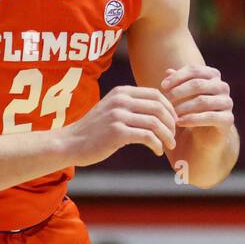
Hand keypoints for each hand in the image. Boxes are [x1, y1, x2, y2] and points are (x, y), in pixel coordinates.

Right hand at [62, 85, 176, 166]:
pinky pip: (147, 137)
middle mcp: (121, 100)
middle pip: (159, 107)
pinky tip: (157, 151)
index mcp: (121, 92)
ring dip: (167, 136)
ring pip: (155, 122)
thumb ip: (130, 105)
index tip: (173, 122)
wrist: (71, 143)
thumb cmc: (94, 130)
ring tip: (169, 146)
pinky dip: (157, 145)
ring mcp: (118, 116)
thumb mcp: (112, 109)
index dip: (170, 108)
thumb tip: (156, 108)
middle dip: (171, 123)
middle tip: (174, 136)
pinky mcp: (117, 133)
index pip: (156, 94)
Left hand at [161, 65, 233, 132]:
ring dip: (183, 107)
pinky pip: (209, 117)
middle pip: (198, 84)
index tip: (162, 86)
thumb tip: (167, 71)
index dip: (177, 77)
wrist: (204, 138)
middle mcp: (223, 87)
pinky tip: (179, 123)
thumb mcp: (182, 97)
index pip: (194, 70)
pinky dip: (192, 119)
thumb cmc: (191, 112)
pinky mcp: (228, 119)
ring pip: (202, 101)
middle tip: (164, 101)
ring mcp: (227, 102)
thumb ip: (177, 83)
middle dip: (178, 92)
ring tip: (170, 113)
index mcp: (213, 76)